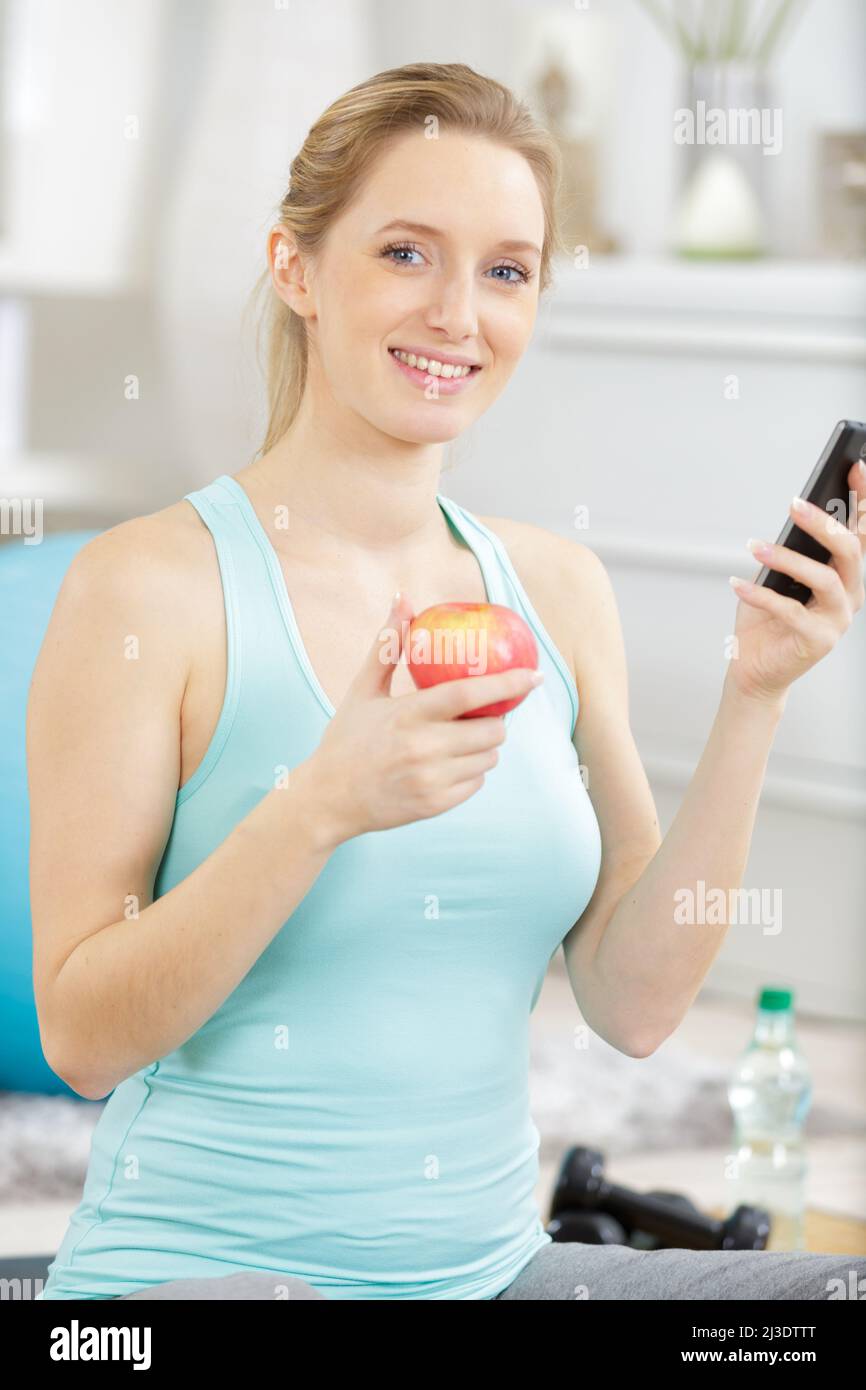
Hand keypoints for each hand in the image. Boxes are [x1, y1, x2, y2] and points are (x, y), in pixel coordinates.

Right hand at [307, 592, 542, 841]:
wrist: (328, 799)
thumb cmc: (346, 739)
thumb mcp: (362, 690)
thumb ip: (387, 645)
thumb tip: (403, 598)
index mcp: (408, 714)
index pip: (469, 694)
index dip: (507, 683)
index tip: (534, 675)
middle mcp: (423, 748)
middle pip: (491, 730)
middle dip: (495, 719)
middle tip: (481, 713)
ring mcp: (431, 780)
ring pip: (488, 758)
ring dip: (484, 746)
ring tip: (459, 739)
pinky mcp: (435, 804)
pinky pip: (476, 783)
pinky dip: (471, 771)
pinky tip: (447, 764)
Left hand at [727, 458, 865, 703]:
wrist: (754, 669)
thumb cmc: (766, 621)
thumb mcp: (777, 578)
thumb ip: (791, 551)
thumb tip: (793, 516)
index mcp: (844, 576)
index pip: (862, 532)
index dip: (864, 498)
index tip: (855, 466)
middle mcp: (849, 595)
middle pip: (850, 551)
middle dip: (824, 523)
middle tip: (795, 504)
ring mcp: (838, 620)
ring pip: (824, 578)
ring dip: (786, 558)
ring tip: (755, 547)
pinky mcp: (818, 641)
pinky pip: (790, 611)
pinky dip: (760, 595)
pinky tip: (738, 585)